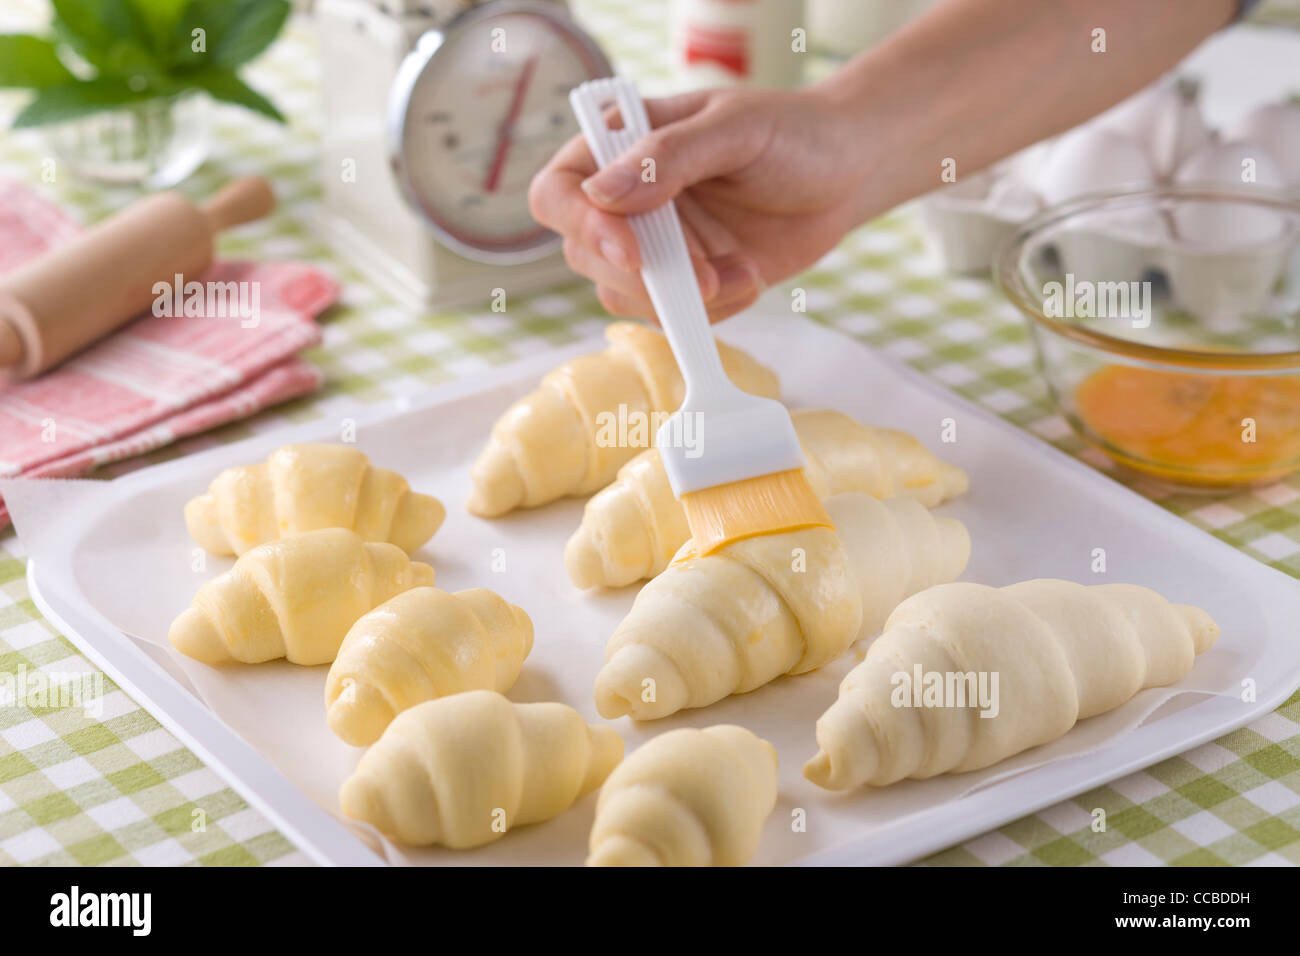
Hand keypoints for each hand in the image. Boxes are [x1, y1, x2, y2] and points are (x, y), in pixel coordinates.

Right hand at [529, 86, 865, 322]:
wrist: (845, 173)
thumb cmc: (791, 133)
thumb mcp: (735, 128)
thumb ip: (670, 154)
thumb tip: (603, 193)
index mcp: (620, 146)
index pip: (558, 191)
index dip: (581, 225)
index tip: (632, 250)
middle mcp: (625, 202)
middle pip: (584, 256)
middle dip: (645, 277)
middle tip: (705, 275)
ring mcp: (654, 247)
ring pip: (624, 297)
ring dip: (684, 299)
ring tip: (741, 269)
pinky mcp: (687, 284)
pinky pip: (674, 318)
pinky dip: (714, 310)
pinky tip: (749, 275)